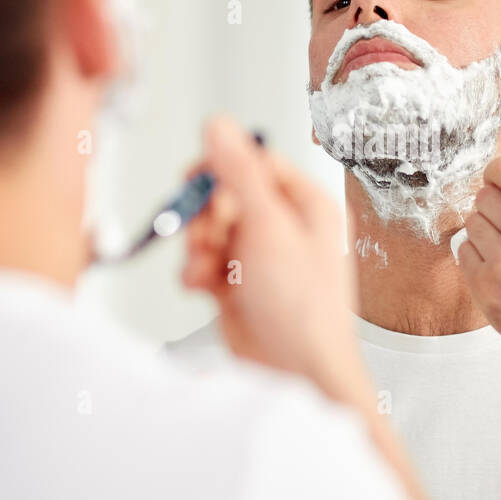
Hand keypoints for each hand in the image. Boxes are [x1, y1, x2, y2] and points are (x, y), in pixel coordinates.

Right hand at [181, 117, 367, 401]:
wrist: (296, 373)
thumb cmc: (302, 309)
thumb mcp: (267, 228)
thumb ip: (239, 174)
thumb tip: (221, 126)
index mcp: (306, 204)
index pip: (256, 162)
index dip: (221, 168)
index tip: (194, 177)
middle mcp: (286, 227)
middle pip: (226, 196)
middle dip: (207, 218)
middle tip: (207, 238)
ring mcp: (262, 258)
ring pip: (212, 231)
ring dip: (199, 249)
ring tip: (207, 270)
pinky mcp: (240, 285)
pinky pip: (207, 262)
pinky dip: (198, 273)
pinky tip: (204, 288)